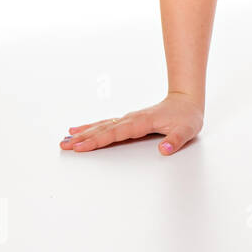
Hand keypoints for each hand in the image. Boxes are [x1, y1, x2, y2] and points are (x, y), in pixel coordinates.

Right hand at [59, 92, 203, 155]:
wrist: (187, 101)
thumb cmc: (187, 117)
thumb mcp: (187, 131)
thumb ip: (175, 141)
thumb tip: (163, 150)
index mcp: (142, 122)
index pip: (116, 133)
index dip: (98, 140)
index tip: (82, 146)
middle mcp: (131, 119)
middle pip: (103, 129)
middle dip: (83, 138)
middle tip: (64, 145)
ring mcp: (128, 119)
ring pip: (101, 126)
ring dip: (83, 133)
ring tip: (64, 139)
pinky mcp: (128, 121)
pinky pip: (105, 124)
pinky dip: (91, 127)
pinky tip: (78, 130)